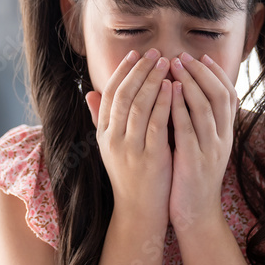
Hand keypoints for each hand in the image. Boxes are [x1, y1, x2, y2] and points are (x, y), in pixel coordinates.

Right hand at [85, 50, 173, 223]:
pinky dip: (164, 102)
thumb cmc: (130, 175)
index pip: (110, 93)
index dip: (122, 71)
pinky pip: (157, 123)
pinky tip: (174, 87)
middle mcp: (113, 139)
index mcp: (103, 133)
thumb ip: (102, 119)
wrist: (139, 212)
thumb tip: (90, 92)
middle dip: (140, 70)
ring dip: (154, 80)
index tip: (136, 53)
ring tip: (167, 63)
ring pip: (139, 105)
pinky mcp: (150, 158)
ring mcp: (130, 149)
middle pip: (124, 94)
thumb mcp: (111, 147)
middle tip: (156, 52)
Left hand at [168, 52, 237, 232]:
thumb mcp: (200, 146)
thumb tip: (184, 91)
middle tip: (183, 55)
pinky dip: (178, 107)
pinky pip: (188, 128)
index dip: (216, 73)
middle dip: (201, 72)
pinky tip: (167, 92)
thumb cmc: (191, 177)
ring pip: (205, 107)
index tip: (201, 55)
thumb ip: (195, 121)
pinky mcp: (194, 161)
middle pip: (219, 95)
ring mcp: (211, 150)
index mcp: (225, 134)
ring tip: (174, 65)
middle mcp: (222, 138)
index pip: (229, 95)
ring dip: (189, 82)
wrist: (195, 214)